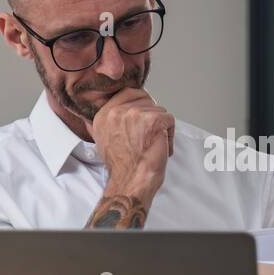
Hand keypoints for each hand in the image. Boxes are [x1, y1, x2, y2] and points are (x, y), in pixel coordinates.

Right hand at [84, 88, 174, 228]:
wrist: (130, 181)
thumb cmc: (123, 166)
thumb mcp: (104, 139)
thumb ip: (111, 122)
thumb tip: (120, 111)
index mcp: (104, 115)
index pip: (127, 93)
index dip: (140, 102)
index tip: (144, 117)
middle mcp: (117, 111)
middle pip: (146, 100)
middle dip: (152, 116)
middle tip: (148, 136)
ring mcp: (135, 114)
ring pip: (159, 110)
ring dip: (161, 128)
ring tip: (152, 144)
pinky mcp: (154, 121)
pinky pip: (170, 120)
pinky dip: (170, 135)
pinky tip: (161, 147)